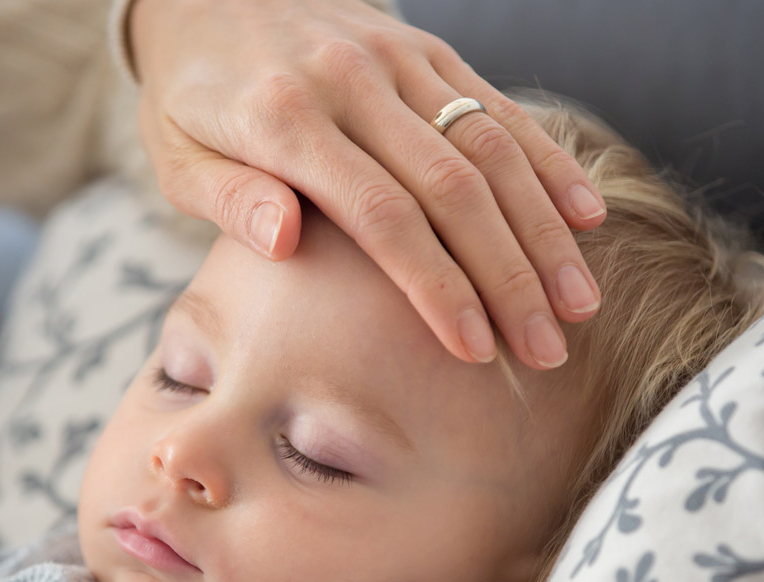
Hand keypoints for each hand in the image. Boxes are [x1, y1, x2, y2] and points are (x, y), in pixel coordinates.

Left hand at [128, 0, 607, 368]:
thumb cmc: (189, 97)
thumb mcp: (177, 155)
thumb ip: (229, 198)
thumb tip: (286, 243)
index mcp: (283, 118)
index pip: (379, 214)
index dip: (435, 285)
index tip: (475, 349)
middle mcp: (351, 81)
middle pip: (451, 189)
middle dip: (508, 277)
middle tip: (546, 351)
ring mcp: (396, 59)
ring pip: (490, 147)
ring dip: (542, 230)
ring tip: (580, 304)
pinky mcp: (424, 48)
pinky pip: (497, 105)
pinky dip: (548, 161)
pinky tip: (586, 217)